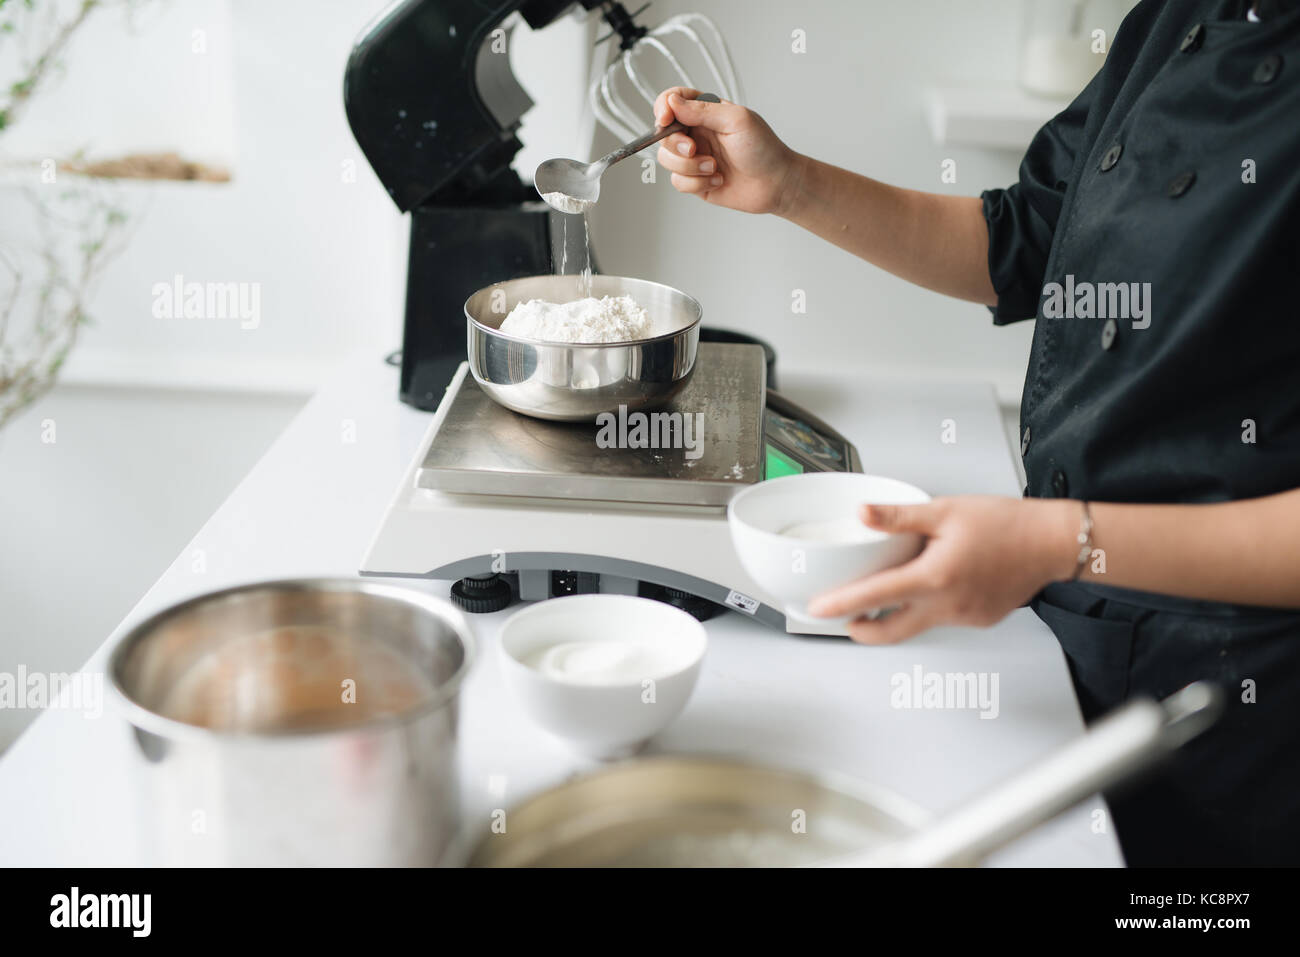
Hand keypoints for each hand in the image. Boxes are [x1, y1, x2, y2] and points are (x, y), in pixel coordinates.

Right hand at [652, 87, 802, 214]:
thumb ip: (702, 110)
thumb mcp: (736, 120)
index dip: (662, 107)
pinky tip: (718, 180)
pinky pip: (678, 182)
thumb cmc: (763, 148)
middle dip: (677, 145)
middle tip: (695, 150)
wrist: (776, 184)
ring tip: (714, 168)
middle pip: (663, 134)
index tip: (665, 119)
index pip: (672, 101)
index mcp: (705, 112)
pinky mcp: (695, 180)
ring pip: (667, 159)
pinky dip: (697, 183)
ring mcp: (694, 158)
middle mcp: (696, 133)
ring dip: (689, 167)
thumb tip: (672, 102)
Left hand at [806, 496, 1078, 644]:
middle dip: (862, 630)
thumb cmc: (1008, 524)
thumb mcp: (946, 510)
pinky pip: (944, 618)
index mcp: (935, 577)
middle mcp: (948, 605)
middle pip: (891, 632)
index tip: (817, 610)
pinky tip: (937, 584)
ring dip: (898, 613)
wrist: (1054, 542)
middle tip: (844, 619)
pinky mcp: (979, 620)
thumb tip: (863, 514)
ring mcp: (964, 617)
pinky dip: (930, 606)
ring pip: (918, 624)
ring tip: (893, 587)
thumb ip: (899, 517)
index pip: (874, 596)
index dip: (841, 605)